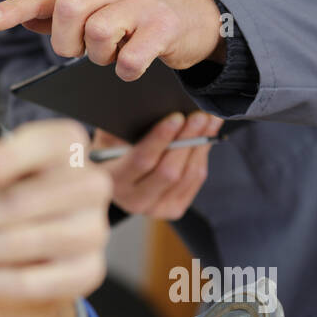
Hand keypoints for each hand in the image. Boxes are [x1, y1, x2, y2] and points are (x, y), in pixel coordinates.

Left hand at [0, 0, 226, 79]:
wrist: (196, 18)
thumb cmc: (137, 16)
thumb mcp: (97, 7)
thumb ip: (59, 13)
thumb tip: (19, 17)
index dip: (15, 7)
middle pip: (69, 10)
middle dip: (67, 41)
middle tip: (82, 51)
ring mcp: (141, 4)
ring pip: (98, 33)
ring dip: (99, 56)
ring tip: (113, 54)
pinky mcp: (164, 27)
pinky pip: (130, 58)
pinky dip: (125, 70)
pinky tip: (131, 65)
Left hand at [0, 119, 112, 308]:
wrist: (31, 259)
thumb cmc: (10, 207)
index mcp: (68, 146)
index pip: (42, 144)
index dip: (2, 161)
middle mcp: (90, 184)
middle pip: (24, 200)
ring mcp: (94, 229)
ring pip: (29, 240)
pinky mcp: (89, 271)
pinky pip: (38, 281)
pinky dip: (4, 281)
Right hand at [93, 111, 221, 219]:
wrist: (114, 177)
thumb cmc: (110, 151)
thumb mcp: (108, 136)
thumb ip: (122, 126)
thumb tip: (149, 108)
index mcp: (114, 180)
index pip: (141, 160)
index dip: (160, 138)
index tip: (176, 118)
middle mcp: (134, 200)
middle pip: (168, 171)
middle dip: (187, 140)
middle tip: (199, 116)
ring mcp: (156, 207)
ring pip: (186, 176)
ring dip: (201, 146)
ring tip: (209, 121)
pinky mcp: (174, 208)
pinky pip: (194, 181)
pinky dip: (202, 156)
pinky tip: (206, 138)